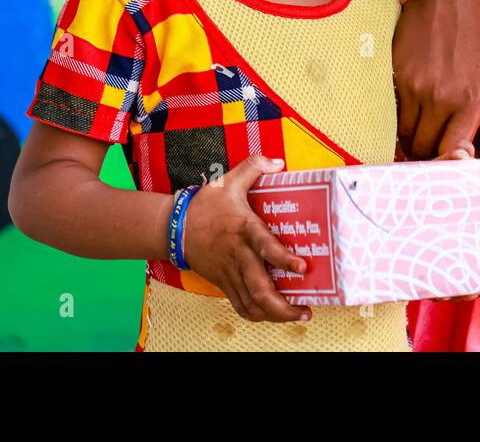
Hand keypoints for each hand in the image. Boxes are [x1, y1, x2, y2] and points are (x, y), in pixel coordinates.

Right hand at [180, 155, 312, 323]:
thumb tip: (278, 161)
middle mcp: (239, 256)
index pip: (265, 247)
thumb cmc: (204, 206)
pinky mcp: (223, 282)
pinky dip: (257, 315)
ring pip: (252, 303)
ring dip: (275, 315)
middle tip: (305, 310)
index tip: (302, 267)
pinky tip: (272, 315)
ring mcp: (230, 273)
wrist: (174, 228)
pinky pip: (240, 305)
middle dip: (283, 306)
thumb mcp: (227, 181)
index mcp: (243, 230)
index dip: (284, 259)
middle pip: (260, 288)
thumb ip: (253, 166)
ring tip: (297, 316)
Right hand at [394, 0, 479, 160]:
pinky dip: (401, 120)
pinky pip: (394, 113)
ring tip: (421, 137)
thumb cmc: (474, 32)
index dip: (451, 162)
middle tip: (434, 153)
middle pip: (426, 148)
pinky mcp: (396, 76)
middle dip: (430, 156)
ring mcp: (415, 88)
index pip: (455, 150)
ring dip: (413, 141)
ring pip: (406, 134)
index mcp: (471, 98)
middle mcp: (441, 98)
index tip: (452, 161)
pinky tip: (411, 115)